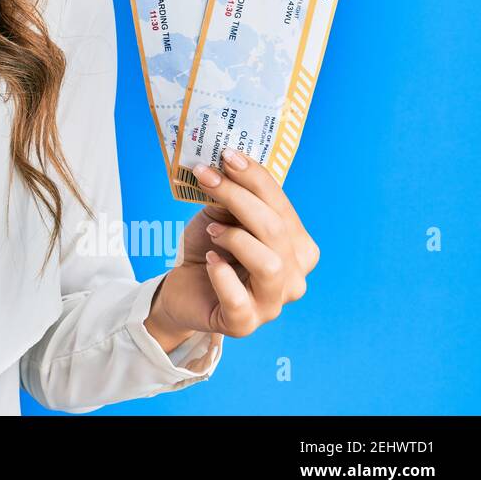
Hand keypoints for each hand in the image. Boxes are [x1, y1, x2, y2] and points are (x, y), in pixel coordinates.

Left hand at [150, 148, 320, 342]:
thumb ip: (234, 196)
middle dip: (238, 197)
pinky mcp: (244, 324)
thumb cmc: (210, 249)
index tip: (226, 155)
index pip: (282, 207)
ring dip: (236, 239)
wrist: (182, 289)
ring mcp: (272, 304)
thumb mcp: (222, 216)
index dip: (255, 178)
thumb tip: (229, 161)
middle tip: (205, 177)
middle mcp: (294, 277)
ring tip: (212, 232)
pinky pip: (240, 300)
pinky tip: (210, 262)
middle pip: (275, 230)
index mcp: (298, 247)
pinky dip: (222, 276)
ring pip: (269, 264)